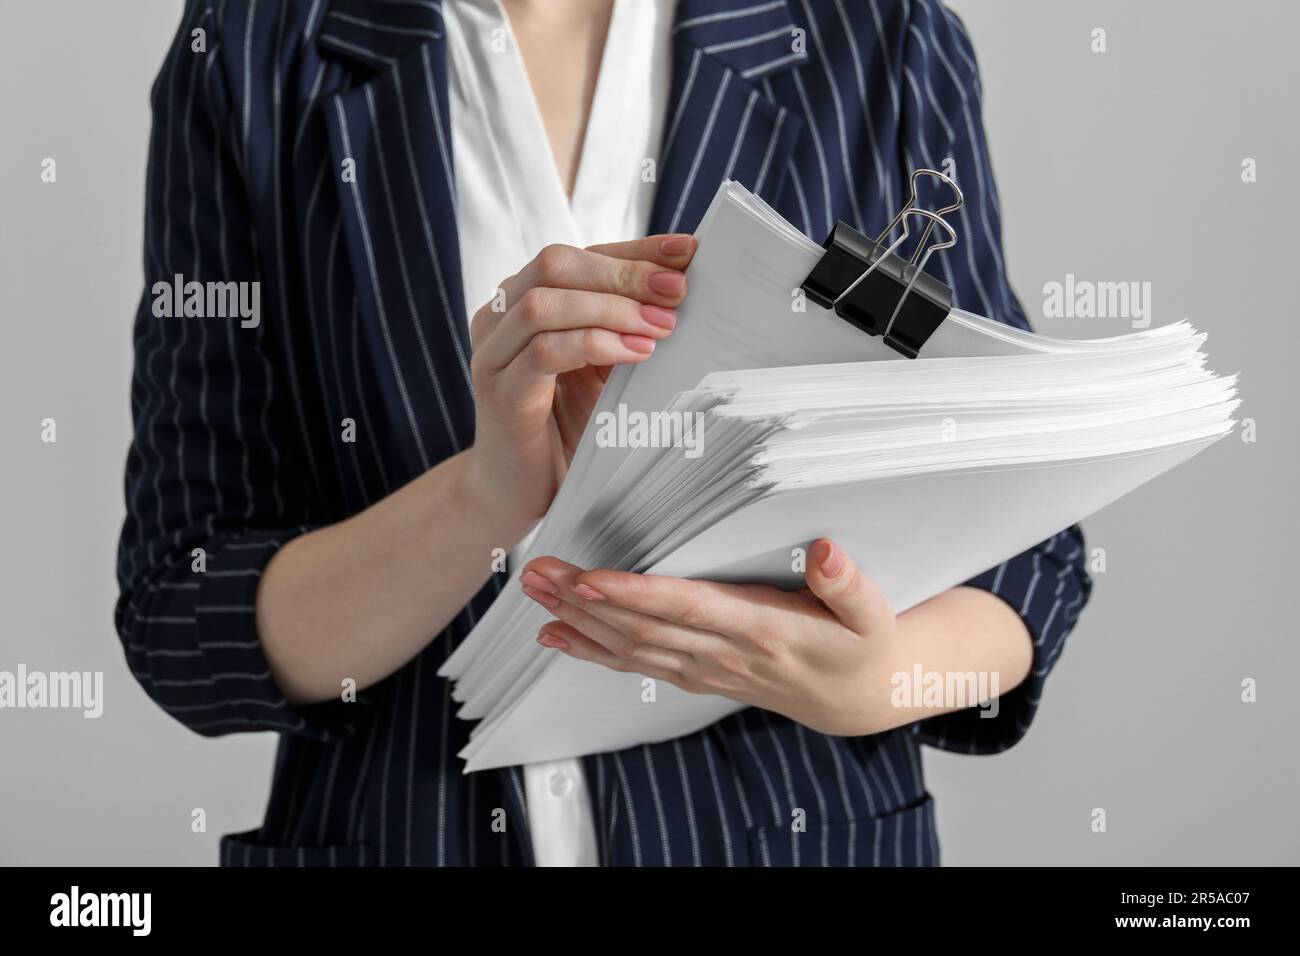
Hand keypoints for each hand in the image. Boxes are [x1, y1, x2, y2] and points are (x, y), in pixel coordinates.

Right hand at [464, 235, 695, 527]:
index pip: (581, 255)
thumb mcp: (603, 369)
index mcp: (524, 301)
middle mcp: (500, 319)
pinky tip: (635, 354)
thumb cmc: (566, 429)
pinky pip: (545, 353)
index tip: (687, 251)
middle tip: (677, 291)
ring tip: (662, 326)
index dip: (634, 249)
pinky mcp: (501, 393)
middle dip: (625, 271)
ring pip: (546, 303)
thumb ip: (626, 329)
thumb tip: (684, 293)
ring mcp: (494, 354)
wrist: (518, 494)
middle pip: (556, 264)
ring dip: (612, 308)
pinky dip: (595, 344)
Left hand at [518, 539, 905, 736]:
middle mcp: (724, 654)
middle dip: (584, 603)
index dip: (634, 596)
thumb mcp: (873, 614)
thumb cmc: (863, 645)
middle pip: (642, 629)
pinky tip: (555, 634)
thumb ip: (849, 584)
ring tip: (534, 592)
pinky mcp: (695, 673)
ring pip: (629, 649)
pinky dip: (591, 651)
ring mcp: (705, 668)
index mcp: (762, 630)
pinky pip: (635, 664)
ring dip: (577, 622)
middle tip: (537, 573)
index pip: (687, 608)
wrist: (857, 696)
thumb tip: (827, 551)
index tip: (589, 579)